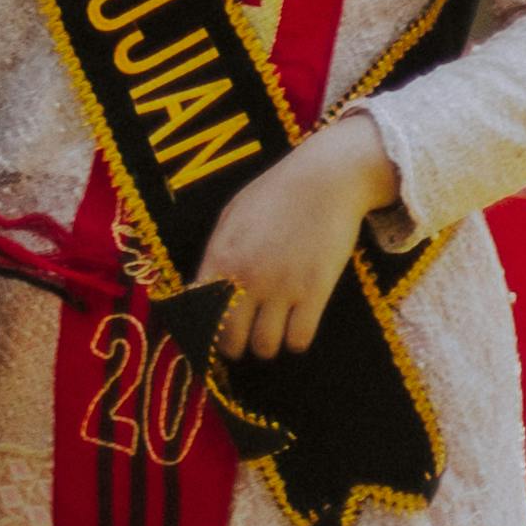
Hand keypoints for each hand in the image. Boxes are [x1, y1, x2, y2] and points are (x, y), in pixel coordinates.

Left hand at [195, 110, 397, 362]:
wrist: (324, 178)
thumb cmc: (276, 193)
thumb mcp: (234, 215)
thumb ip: (219, 253)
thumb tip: (206, 290)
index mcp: (222, 255)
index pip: (201, 313)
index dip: (207, 329)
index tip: (217, 332)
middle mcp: (247, 276)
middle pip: (230, 339)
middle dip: (237, 346)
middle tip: (247, 339)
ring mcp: (281, 286)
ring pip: (265, 346)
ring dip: (269, 345)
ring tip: (275, 330)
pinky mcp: (314, 291)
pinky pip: (299, 339)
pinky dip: (297, 340)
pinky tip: (299, 325)